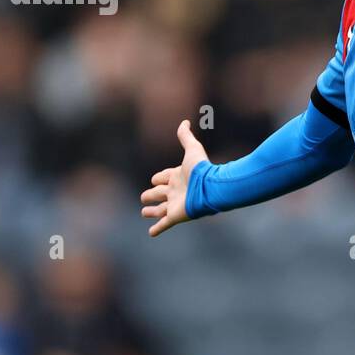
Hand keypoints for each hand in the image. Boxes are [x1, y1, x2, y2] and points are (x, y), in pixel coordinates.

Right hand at [140, 120, 210, 236]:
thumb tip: (185, 121)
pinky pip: (164, 224)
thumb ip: (186, 137)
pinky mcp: (175, 216)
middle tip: (145, 196)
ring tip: (144, 212)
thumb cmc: (202, 169)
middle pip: (159, 193)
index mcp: (178, 176)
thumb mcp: (192, 149)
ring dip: (151, 211)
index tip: (155, 179)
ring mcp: (175, 204)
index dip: (159, 177)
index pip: (164, 177)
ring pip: (159, 209)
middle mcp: (176, 191)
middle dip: (152, 194)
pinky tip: (151, 233)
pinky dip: (157, 228)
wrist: (210, 188)